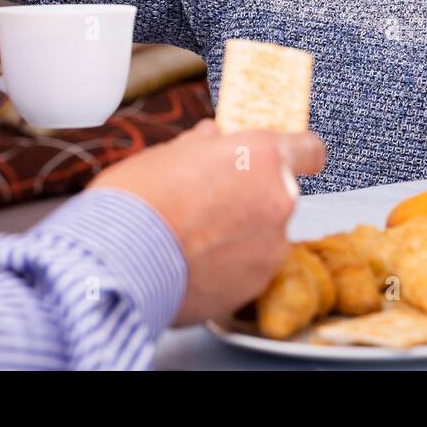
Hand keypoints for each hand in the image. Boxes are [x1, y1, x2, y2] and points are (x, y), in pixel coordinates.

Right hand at [91, 120, 325, 325]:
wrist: (116, 262)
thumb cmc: (137, 201)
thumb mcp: (167, 153)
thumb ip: (204, 146)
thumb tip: (212, 138)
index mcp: (262, 157)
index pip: (309, 149)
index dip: (296, 153)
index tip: (282, 158)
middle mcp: (278, 201)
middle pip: (278, 195)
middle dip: (251, 197)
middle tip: (209, 202)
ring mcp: (270, 249)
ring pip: (263, 235)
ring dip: (239, 235)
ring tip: (192, 238)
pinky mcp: (254, 288)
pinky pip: (247, 269)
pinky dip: (227, 267)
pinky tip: (190, 263)